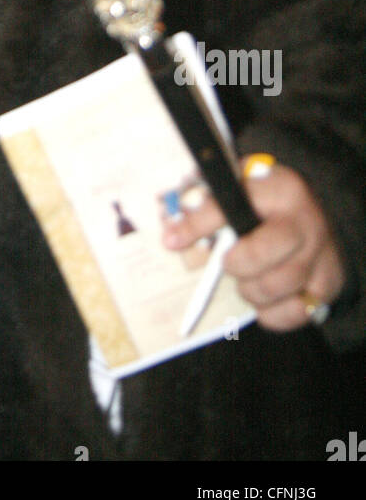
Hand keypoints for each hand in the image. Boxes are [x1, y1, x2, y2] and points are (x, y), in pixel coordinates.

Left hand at [162, 163, 344, 330]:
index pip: (231, 206)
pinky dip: (272, 312)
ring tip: (247, 278)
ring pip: (276, 287)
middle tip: (227, 262)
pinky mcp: (329, 284)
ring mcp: (321, 254)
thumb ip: (206, 202)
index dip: (198, 225)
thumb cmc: (264, 201)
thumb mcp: (239, 186)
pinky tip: (265, 296)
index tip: (171, 240)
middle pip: (260, 256)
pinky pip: (295, 313)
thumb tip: (171, 232)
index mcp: (279, 187)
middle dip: (234, 265)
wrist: (310, 216)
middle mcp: (305, 221)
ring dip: (251, 290)